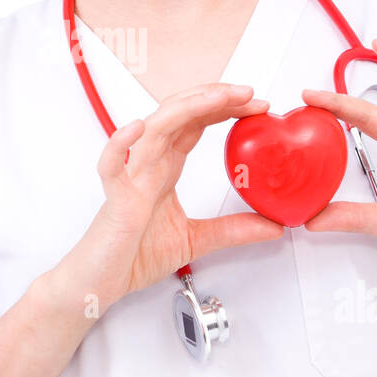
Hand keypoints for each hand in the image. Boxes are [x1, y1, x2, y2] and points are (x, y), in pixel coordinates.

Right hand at [61, 83, 285, 309]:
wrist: (102, 282)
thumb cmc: (134, 256)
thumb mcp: (197, 240)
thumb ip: (234, 230)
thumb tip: (273, 226)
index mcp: (164, 168)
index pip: (195, 124)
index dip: (225, 109)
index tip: (257, 106)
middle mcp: (148, 164)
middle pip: (179, 115)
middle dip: (214, 98)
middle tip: (250, 94)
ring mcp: (130, 177)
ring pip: (155, 129)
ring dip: (187, 108)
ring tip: (218, 99)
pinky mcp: (115, 199)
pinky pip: (111, 166)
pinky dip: (121, 144)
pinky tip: (138, 128)